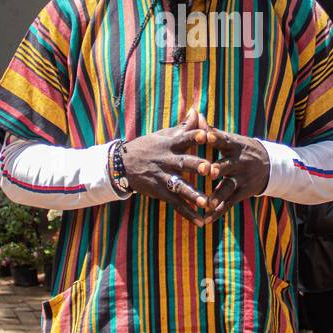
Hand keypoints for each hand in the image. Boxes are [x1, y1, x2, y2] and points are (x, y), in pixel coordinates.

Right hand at [122, 107, 218, 226]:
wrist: (122, 165)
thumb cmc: (149, 147)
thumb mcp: (164, 134)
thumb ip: (184, 126)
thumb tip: (198, 110)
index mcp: (171, 144)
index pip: (184, 138)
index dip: (194, 136)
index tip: (206, 135)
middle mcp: (168, 160)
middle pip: (184, 163)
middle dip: (197, 166)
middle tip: (211, 170)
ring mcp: (163, 178)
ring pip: (180, 187)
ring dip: (193, 195)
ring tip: (206, 202)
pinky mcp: (161, 192)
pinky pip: (176, 204)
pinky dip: (188, 213)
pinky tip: (201, 221)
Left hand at [196, 117, 269, 226]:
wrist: (271, 165)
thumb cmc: (242, 149)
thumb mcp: (231, 138)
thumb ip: (210, 129)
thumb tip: (195, 113)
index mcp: (233, 145)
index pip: (223, 140)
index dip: (214, 137)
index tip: (205, 135)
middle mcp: (238, 162)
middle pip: (226, 165)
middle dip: (218, 169)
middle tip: (209, 172)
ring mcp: (241, 178)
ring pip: (227, 188)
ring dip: (217, 196)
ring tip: (206, 204)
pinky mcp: (242, 192)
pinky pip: (228, 203)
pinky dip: (217, 212)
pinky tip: (206, 220)